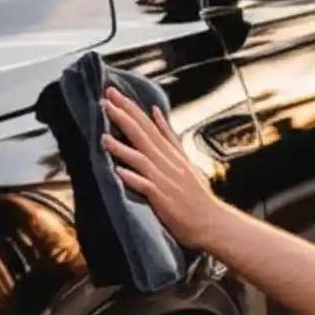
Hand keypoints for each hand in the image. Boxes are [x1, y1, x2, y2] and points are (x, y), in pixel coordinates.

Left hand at [100, 87, 227, 250]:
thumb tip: (156, 111)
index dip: (129, 107)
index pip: (147, 124)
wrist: (210, 221)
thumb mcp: (183, 158)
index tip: (112, 93)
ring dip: (122, 148)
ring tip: (103, 137)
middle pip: (143, 135)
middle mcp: (167, 162)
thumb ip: (168, 135)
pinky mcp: (163, 199)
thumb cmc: (195, 193)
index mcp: (170, 151)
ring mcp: (165, 180)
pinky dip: (133, 178)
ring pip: (142, 159)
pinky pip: (146, 187)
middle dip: (123, 116)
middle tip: (105, 100)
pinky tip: (119, 172)